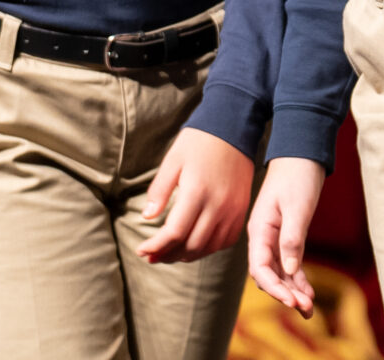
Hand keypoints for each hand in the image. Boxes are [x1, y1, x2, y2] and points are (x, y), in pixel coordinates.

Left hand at [136, 128, 254, 263]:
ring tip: (170, 254)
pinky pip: (226, 241)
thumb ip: (159, 190)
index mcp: (197, 192)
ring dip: (187, 255)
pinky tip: (195, 244)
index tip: (142, 250)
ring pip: (209, 247)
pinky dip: (209, 248)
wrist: (233, 128)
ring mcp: (233, 210)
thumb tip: (147, 216)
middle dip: (168, 255)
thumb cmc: (199, 141)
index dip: (156, 246)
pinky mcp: (242, 210)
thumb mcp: (173, 160)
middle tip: (152, 256)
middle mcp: (218, 205)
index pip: (174, 233)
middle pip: (191, 246)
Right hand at [247, 157, 325, 317]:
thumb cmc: (297, 176)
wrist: (302, 155)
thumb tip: (291, 271)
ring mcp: (274, 239)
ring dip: (293, 291)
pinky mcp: (287, 237)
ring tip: (309, 310)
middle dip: (286, 294)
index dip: (274, 288)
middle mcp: (263, 238)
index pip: (260, 268)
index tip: (291, 301)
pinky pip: (290, 265)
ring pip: (281, 273)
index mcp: (259, 230)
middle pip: (269, 275)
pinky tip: (308, 295)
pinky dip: (299, 280)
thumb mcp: (297, 206)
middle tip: (305, 309)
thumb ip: (291, 238)